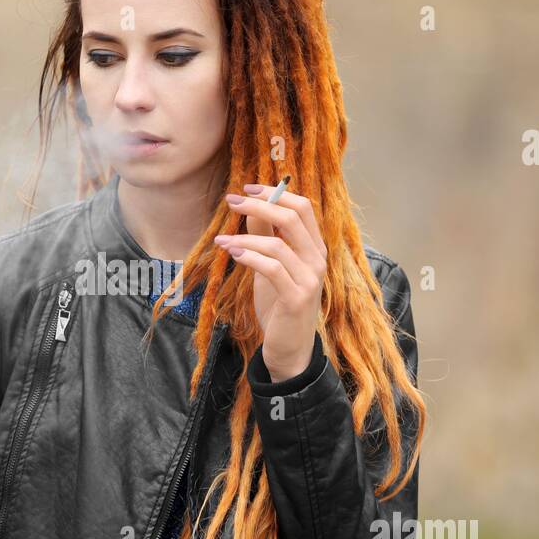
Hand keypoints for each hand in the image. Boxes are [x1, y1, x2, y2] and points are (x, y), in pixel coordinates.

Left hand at [214, 180, 327, 381]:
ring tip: (221, 239)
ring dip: (245, 236)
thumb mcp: (270, 267)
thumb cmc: (279, 306)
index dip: (275, 193)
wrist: (289, 349)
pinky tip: (231, 253)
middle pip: (293, 217)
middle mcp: (318, 259)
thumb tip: (249, 209)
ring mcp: (310, 278)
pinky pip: (271, 268)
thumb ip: (265, 239)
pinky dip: (248, 256)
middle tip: (232, 201)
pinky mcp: (297, 297)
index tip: (247, 189)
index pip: (303, 208)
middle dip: (260, 205)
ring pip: (278, 243)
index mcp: (314, 248)